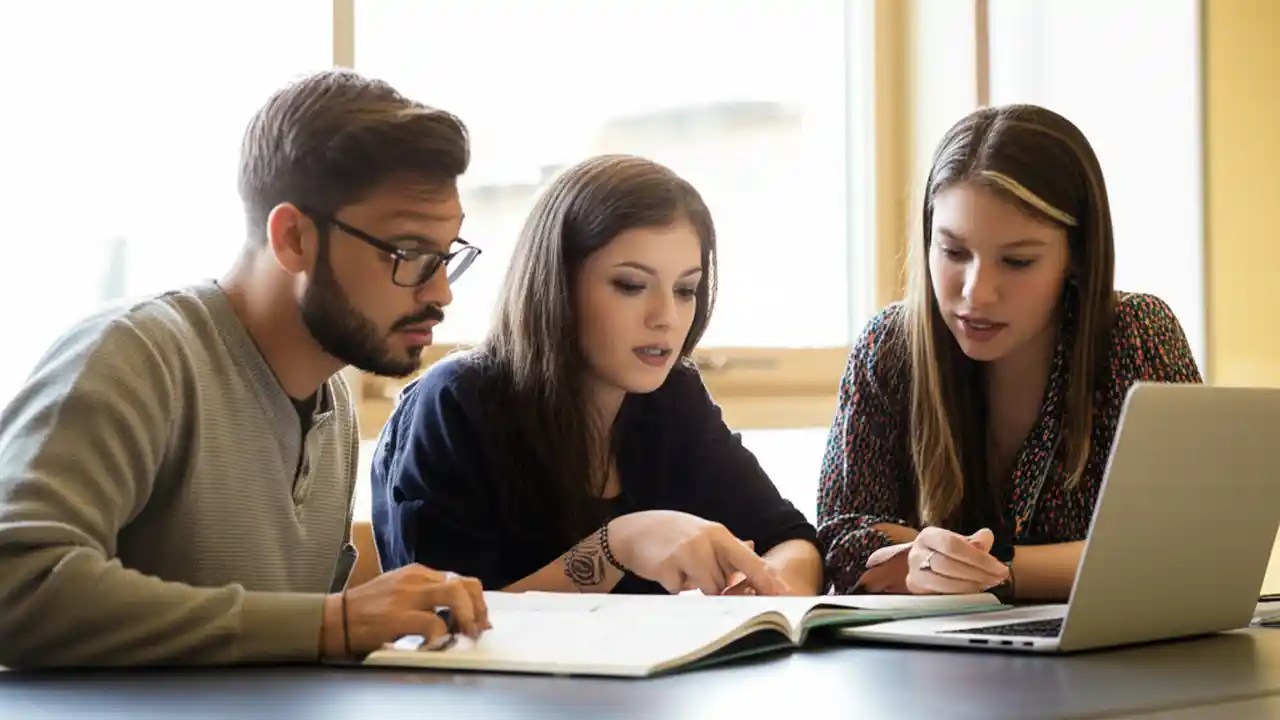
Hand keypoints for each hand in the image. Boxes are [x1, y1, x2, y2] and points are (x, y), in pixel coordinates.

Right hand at [321, 564, 489, 657]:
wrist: (333, 619)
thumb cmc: (366, 610)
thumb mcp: (399, 591)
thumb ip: (426, 596)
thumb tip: (457, 615)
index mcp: (418, 573)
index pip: (460, 579)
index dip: (476, 602)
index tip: (479, 621)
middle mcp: (415, 579)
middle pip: (464, 584)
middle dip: (478, 609)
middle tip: (477, 630)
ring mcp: (406, 596)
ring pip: (455, 595)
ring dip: (467, 618)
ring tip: (464, 636)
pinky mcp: (396, 616)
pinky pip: (433, 624)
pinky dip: (442, 638)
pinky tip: (436, 646)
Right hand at [608, 511, 784, 595]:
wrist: (631, 532)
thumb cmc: (670, 532)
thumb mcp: (700, 532)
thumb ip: (725, 545)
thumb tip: (752, 546)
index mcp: (717, 533)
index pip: (749, 560)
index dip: (767, 579)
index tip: (784, 593)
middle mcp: (705, 542)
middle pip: (727, 582)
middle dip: (720, 589)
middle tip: (702, 580)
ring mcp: (686, 554)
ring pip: (707, 590)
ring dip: (697, 588)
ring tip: (682, 569)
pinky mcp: (668, 568)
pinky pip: (682, 591)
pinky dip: (676, 587)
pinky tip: (666, 571)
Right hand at [888, 527, 1008, 594]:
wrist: (920, 567)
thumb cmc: (944, 554)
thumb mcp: (958, 543)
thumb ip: (974, 542)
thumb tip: (986, 536)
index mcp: (928, 536)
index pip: (952, 545)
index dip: (978, 558)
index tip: (1000, 568)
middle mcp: (917, 554)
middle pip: (947, 565)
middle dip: (978, 573)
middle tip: (998, 578)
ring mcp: (914, 575)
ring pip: (943, 584)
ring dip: (971, 586)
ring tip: (988, 584)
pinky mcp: (917, 593)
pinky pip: (941, 597)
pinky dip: (962, 596)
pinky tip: (975, 593)